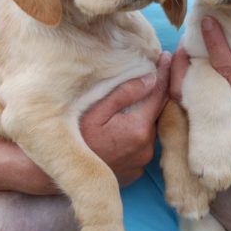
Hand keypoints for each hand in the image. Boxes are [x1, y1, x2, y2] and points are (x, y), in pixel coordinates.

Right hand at [80, 52, 170, 185]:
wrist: (63, 173)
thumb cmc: (74, 139)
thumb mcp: (96, 110)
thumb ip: (125, 93)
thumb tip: (150, 78)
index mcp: (139, 129)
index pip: (158, 95)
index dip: (163, 74)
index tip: (167, 56)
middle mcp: (146, 148)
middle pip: (156, 114)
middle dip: (154, 96)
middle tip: (153, 74)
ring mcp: (141, 163)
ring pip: (149, 131)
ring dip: (144, 117)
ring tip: (134, 101)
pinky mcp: (135, 172)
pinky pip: (141, 148)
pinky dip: (137, 136)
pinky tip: (124, 128)